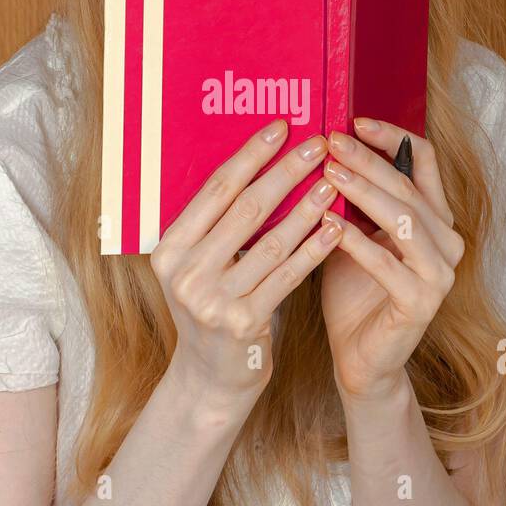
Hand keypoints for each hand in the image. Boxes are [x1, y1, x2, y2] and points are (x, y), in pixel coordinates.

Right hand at [152, 119, 342, 404]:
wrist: (211, 378)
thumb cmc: (215, 308)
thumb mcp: (201, 265)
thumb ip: (220, 225)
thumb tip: (265, 163)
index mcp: (169, 249)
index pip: (215, 190)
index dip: (251, 156)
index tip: (281, 128)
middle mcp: (184, 272)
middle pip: (244, 210)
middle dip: (284, 173)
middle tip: (317, 146)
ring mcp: (211, 300)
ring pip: (269, 242)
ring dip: (306, 208)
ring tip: (333, 182)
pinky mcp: (242, 323)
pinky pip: (287, 276)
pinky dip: (313, 250)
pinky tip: (335, 229)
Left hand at [318, 119, 463, 401]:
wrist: (360, 357)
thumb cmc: (354, 290)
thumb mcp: (352, 232)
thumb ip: (350, 197)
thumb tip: (322, 147)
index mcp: (434, 218)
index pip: (424, 160)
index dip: (391, 136)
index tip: (353, 121)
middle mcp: (447, 241)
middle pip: (408, 186)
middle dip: (367, 160)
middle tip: (330, 142)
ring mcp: (439, 273)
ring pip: (404, 219)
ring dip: (365, 193)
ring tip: (329, 174)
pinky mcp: (422, 303)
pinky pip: (388, 265)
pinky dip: (358, 243)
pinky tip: (330, 226)